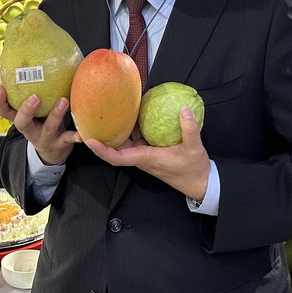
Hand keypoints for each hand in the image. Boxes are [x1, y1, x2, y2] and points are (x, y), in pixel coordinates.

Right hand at [0, 85, 79, 165]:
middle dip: (26, 110)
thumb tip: (41, 62)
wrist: (51, 154)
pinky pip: (68, 139)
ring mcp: (45, 138)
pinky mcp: (60, 144)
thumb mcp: (34, 113)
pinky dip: (75, 135)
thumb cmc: (43, 125)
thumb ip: (35, 94)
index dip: (0, 101)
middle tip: (35, 97)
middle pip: (22, 122)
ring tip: (63, 101)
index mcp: (23, 120)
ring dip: (56, 114)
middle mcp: (31, 130)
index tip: (1, 87)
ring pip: (49, 127)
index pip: (5, 112)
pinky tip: (82, 132)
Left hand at [84, 108, 210, 201]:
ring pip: (127, 142)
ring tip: (112, 112)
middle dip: (105, 136)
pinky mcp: (152, 151)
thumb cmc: (193, 170)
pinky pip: (138, 138)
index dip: (102, 150)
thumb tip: (184, 110)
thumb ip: (189, 129)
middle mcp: (142, 157)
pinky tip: (137, 114)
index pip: (117, 158)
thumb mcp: (194, 148)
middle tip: (95, 119)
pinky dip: (134, 128)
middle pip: (117, 147)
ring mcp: (146, 154)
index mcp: (146, 158)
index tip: (90, 141)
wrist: (200, 182)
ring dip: (119, 130)